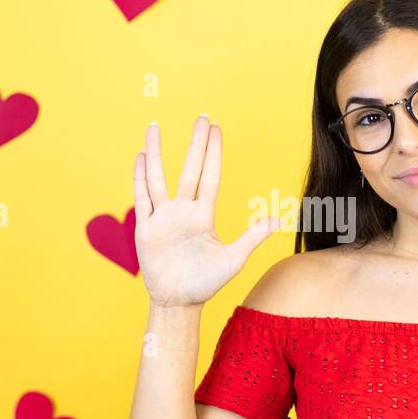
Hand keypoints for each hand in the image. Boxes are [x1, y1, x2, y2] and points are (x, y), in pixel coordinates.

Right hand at [133, 115, 278, 307]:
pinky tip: (140, 156)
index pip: (210, 176)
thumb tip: (278, 218)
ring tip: (154, 127)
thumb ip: (253, 237)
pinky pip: (141, 197)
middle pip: (189, 169)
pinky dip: (139, 176)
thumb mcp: (233, 260)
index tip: (215, 129)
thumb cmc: (206, 283)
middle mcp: (183, 210)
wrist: (178, 301)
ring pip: (158, 177)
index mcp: (204, 215)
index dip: (213, 153)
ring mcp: (163, 217)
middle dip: (196, 144)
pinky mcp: (145, 227)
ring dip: (156, 153)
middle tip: (201, 117)